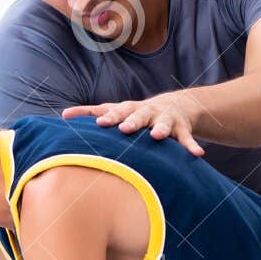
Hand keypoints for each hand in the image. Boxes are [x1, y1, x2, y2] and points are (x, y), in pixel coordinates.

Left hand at [61, 96, 204, 156]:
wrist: (177, 105)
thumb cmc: (137, 113)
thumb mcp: (117, 110)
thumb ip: (91, 113)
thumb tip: (62, 116)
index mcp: (128, 109)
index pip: (115, 111)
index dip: (108, 117)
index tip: (99, 124)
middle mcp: (146, 111)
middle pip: (138, 115)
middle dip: (131, 122)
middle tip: (124, 129)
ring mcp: (165, 119)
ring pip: (163, 124)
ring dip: (161, 129)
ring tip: (158, 137)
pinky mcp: (182, 128)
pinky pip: (187, 139)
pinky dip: (191, 146)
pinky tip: (198, 154)